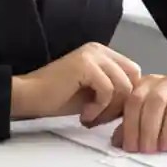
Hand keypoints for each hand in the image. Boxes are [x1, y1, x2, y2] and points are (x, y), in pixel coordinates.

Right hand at [10, 42, 141, 125]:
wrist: (29, 97)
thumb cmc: (58, 98)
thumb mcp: (94, 93)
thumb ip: (115, 91)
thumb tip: (137, 102)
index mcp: (102, 53)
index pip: (134, 73)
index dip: (127, 96)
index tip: (110, 114)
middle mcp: (99, 49)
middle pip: (133, 78)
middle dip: (122, 103)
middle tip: (102, 117)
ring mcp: (92, 54)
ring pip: (123, 86)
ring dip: (109, 109)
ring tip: (91, 117)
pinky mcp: (85, 64)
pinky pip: (109, 90)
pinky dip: (99, 108)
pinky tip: (84, 114)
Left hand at [110, 69, 166, 152]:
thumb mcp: (151, 110)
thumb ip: (133, 122)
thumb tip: (117, 142)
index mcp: (148, 83)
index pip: (135, 101)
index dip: (130, 126)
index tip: (131, 147)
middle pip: (154, 102)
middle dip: (148, 130)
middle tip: (147, 150)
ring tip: (163, 148)